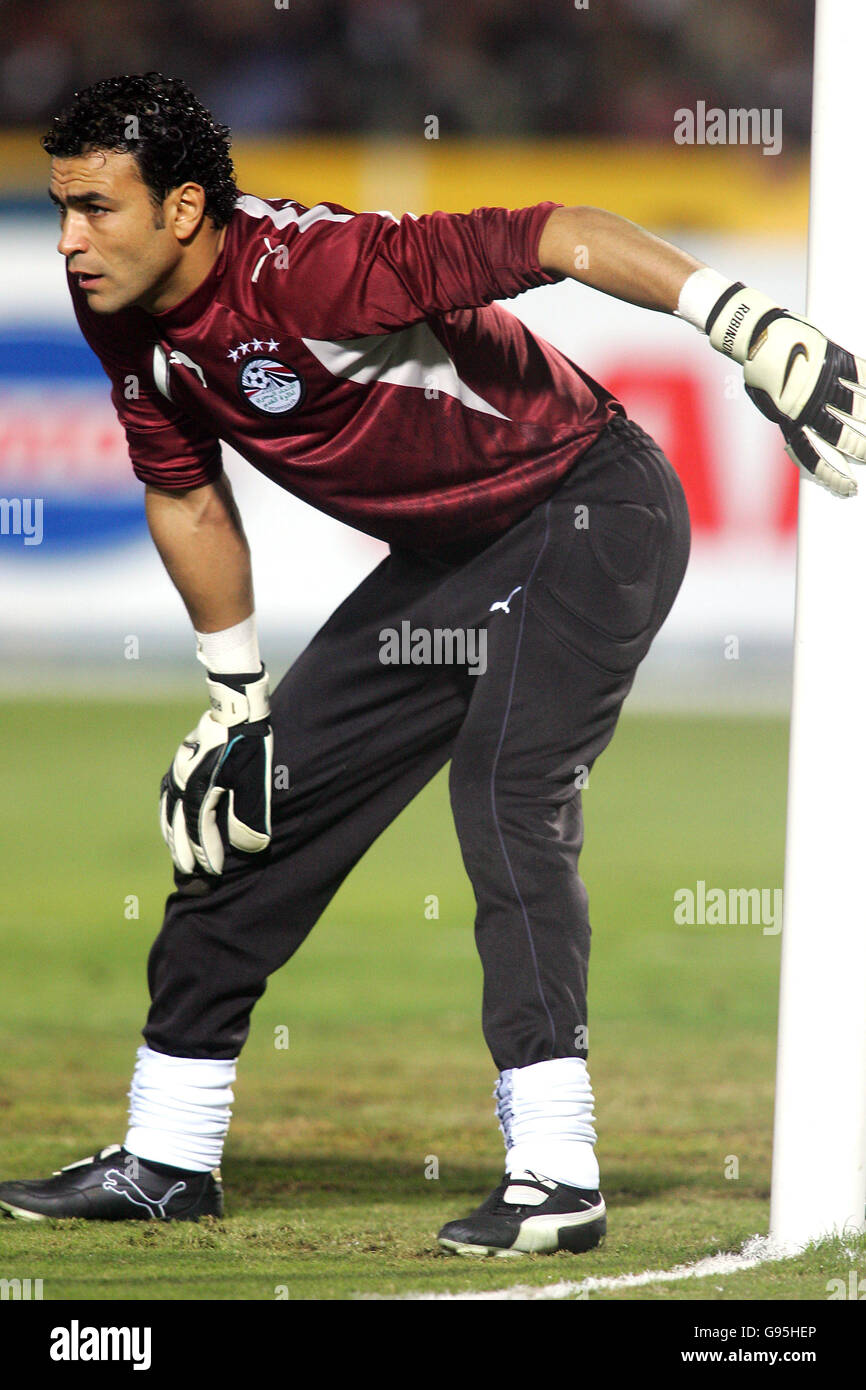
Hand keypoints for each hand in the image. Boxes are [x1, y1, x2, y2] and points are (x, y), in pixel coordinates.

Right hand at [160, 666, 272, 875]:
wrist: (240, 708)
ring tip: (181, 858)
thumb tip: (246, 849)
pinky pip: (168, 796)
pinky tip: (175, 826)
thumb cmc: (252, 746)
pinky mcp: (179, 761)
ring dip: (173, 837)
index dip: (207, 854)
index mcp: (201, 786)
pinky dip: (169, 816)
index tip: (214, 873)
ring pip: (169, 811)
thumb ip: (250, 818)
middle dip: (185, 852)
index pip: (200, 830)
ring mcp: (178, 769)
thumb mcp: (257, 783)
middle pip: (179, 825)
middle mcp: (183, 780)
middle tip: (192, 876)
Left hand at [707, 283, 865, 497]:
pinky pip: (860, 374)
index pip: (812, 455)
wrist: (756, 333)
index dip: (832, 475)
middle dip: (859, 449)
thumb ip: (788, 424)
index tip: (848, 488)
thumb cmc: (762, 371)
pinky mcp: (832, 357)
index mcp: (788, 418)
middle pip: (840, 435)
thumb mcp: (770, 404)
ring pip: (856, 406)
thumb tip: (797, 452)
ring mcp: (821, 380)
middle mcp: (806, 403)